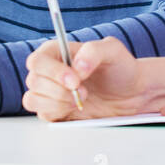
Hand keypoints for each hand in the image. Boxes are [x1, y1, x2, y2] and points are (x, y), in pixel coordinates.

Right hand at [23, 37, 149, 120]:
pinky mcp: (54, 110)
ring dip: (57, 103)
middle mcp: (50, 71)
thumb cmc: (120, 68)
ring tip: (80, 100)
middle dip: (59, 90)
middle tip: (84, 92)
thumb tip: (77, 66)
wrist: (131, 94)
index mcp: (57, 52)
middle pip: (34, 81)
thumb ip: (94, 51)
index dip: (52, 72)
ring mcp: (50, 92)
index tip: (74, 81)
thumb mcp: (113, 51)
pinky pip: (42, 114)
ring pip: (33, 99)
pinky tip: (75, 109)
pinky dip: (58, 113)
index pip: (38, 61)